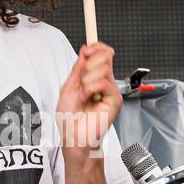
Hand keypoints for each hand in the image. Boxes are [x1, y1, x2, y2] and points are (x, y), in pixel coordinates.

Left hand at [56, 42, 121, 157]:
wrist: (73, 135)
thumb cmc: (70, 117)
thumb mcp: (68, 87)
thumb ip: (77, 69)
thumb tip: (85, 51)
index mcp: (93, 77)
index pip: (101, 54)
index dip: (96, 47)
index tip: (86, 49)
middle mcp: (104, 81)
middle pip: (105, 55)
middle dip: (89, 63)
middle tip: (81, 80)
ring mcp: (110, 90)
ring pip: (104, 68)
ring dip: (88, 79)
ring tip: (83, 94)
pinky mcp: (115, 99)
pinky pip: (104, 83)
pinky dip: (91, 88)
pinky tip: (88, 98)